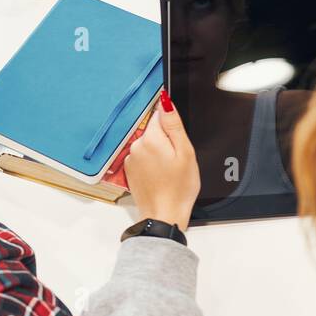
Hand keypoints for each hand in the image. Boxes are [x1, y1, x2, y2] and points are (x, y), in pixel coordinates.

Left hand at [124, 92, 199, 230]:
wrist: (164, 214)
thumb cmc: (178, 187)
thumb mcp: (185, 152)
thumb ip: (174, 124)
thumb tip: (165, 101)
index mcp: (150, 139)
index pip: (159, 116)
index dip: (172, 128)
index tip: (178, 142)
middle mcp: (136, 146)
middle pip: (153, 131)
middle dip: (166, 141)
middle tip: (176, 160)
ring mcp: (131, 159)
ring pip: (148, 145)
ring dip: (158, 153)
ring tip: (168, 171)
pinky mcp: (130, 170)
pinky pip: (142, 158)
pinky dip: (151, 164)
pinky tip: (160, 176)